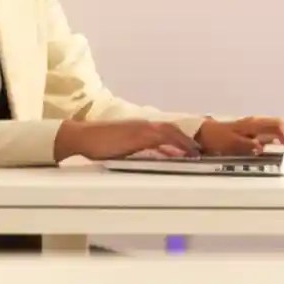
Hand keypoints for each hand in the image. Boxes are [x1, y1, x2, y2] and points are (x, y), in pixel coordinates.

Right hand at [53, 119, 201, 161]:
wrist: (81, 138)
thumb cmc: (99, 145)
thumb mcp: (125, 149)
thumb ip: (141, 151)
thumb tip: (157, 158)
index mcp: (142, 128)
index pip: (167, 131)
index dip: (182, 139)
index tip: (195, 149)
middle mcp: (144, 125)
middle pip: (173, 129)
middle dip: (188, 139)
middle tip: (202, 151)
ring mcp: (141, 128)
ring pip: (169, 132)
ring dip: (184, 141)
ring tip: (197, 153)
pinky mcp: (136, 135)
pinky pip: (159, 137)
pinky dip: (173, 144)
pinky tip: (181, 152)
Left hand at [195, 116, 283, 155]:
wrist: (206, 133)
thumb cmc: (218, 137)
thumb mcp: (232, 143)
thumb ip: (247, 145)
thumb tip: (261, 148)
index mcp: (254, 124)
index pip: (277, 125)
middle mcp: (257, 122)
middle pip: (281, 123)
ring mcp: (256, 126)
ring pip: (277, 127)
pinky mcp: (254, 131)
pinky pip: (271, 132)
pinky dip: (279, 138)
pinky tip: (280, 147)